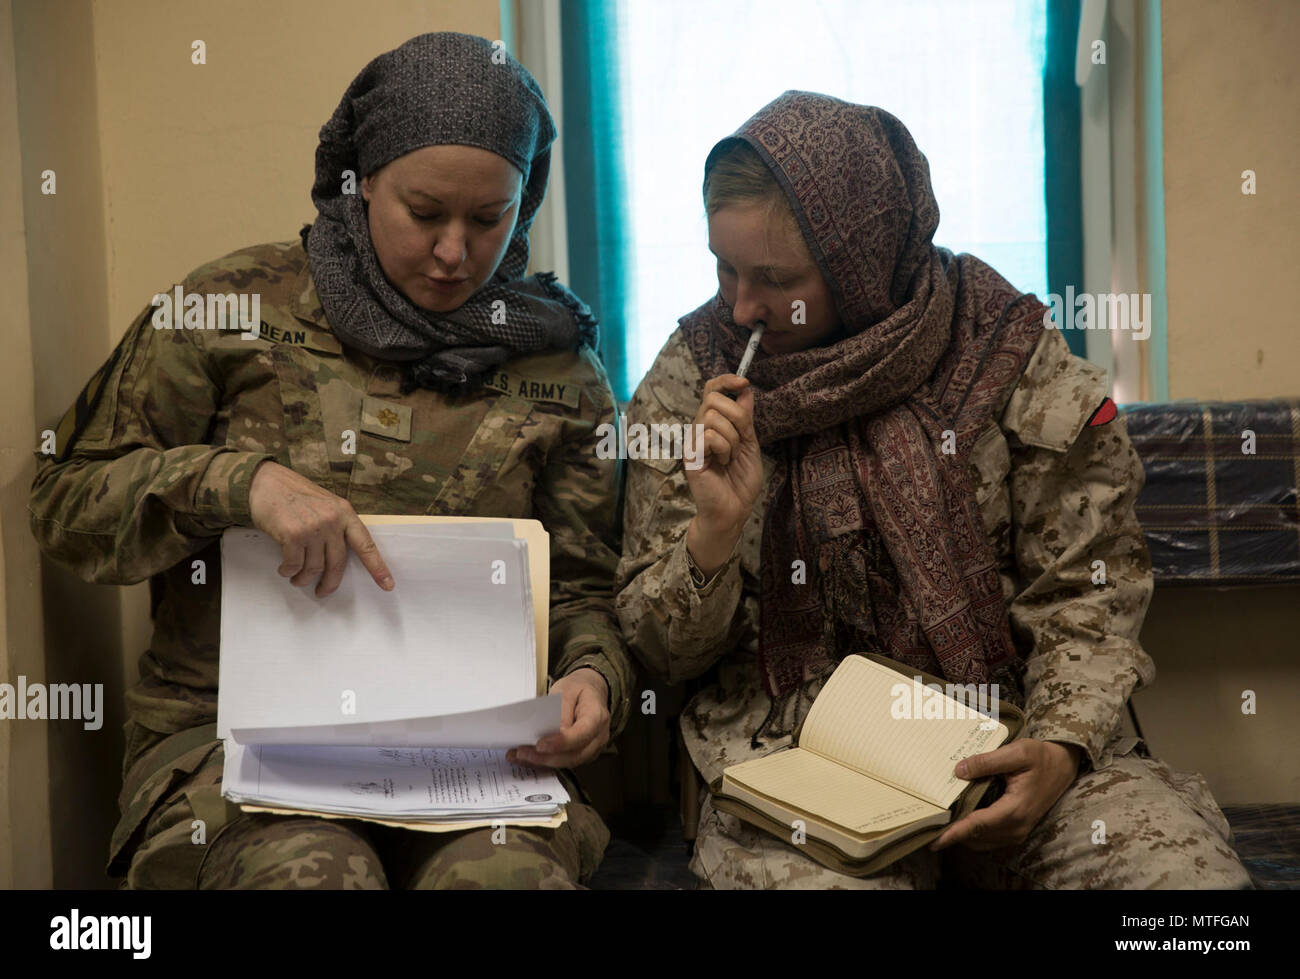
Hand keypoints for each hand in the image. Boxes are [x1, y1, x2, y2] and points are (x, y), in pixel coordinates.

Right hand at [247, 460, 393, 596]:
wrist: (266, 481)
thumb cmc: (295, 495)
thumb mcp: (325, 504)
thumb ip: (336, 526)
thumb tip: (338, 558)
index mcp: (345, 513)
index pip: (366, 544)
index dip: (378, 567)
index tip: (388, 585)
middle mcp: (332, 520)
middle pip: (338, 563)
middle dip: (330, 583)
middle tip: (323, 592)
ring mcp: (313, 527)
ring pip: (314, 567)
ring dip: (304, 579)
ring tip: (297, 579)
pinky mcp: (292, 535)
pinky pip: (294, 565)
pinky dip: (288, 571)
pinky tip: (285, 569)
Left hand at [507, 668, 609, 768]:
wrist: (591, 691)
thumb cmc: (578, 689)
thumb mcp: (567, 690)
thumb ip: (560, 710)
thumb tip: (548, 732)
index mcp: (597, 716)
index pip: (581, 734)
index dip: (561, 743)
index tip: (539, 745)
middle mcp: (599, 736)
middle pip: (574, 755)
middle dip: (546, 757)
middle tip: (522, 752)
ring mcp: (592, 748)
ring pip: (568, 762)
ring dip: (542, 762)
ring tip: (520, 755)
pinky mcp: (582, 754)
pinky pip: (564, 762)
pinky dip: (544, 762)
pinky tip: (527, 757)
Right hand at [684, 374, 763, 575]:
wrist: (734, 510)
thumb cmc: (740, 481)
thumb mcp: (750, 444)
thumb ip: (746, 418)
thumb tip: (745, 390)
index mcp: (713, 424)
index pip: (711, 390)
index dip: (726, 380)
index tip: (744, 382)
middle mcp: (700, 429)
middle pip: (713, 399)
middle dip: (736, 417)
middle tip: (741, 441)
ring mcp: (693, 441)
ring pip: (713, 416)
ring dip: (732, 438)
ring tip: (731, 457)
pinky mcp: (690, 455)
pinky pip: (710, 435)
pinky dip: (724, 448)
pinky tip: (723, 463)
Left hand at [929, 739, 1082, 851]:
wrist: (1062, 767)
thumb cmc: (1041, 758)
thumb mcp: (1017, 752)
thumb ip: (987, 762)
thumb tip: (959, 771)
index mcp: (1015, 809)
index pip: (978, 825)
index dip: (954, 833)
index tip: (933, 840)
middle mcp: (1016, 827)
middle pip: (976, 836)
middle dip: (952, 833)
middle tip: (927, 824)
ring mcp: (1017, 832)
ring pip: (980, 841)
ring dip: (961, 834)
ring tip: (939, 822)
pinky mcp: (1015, 831)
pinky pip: (988, 838)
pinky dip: (972, 833)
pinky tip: (959, 819)